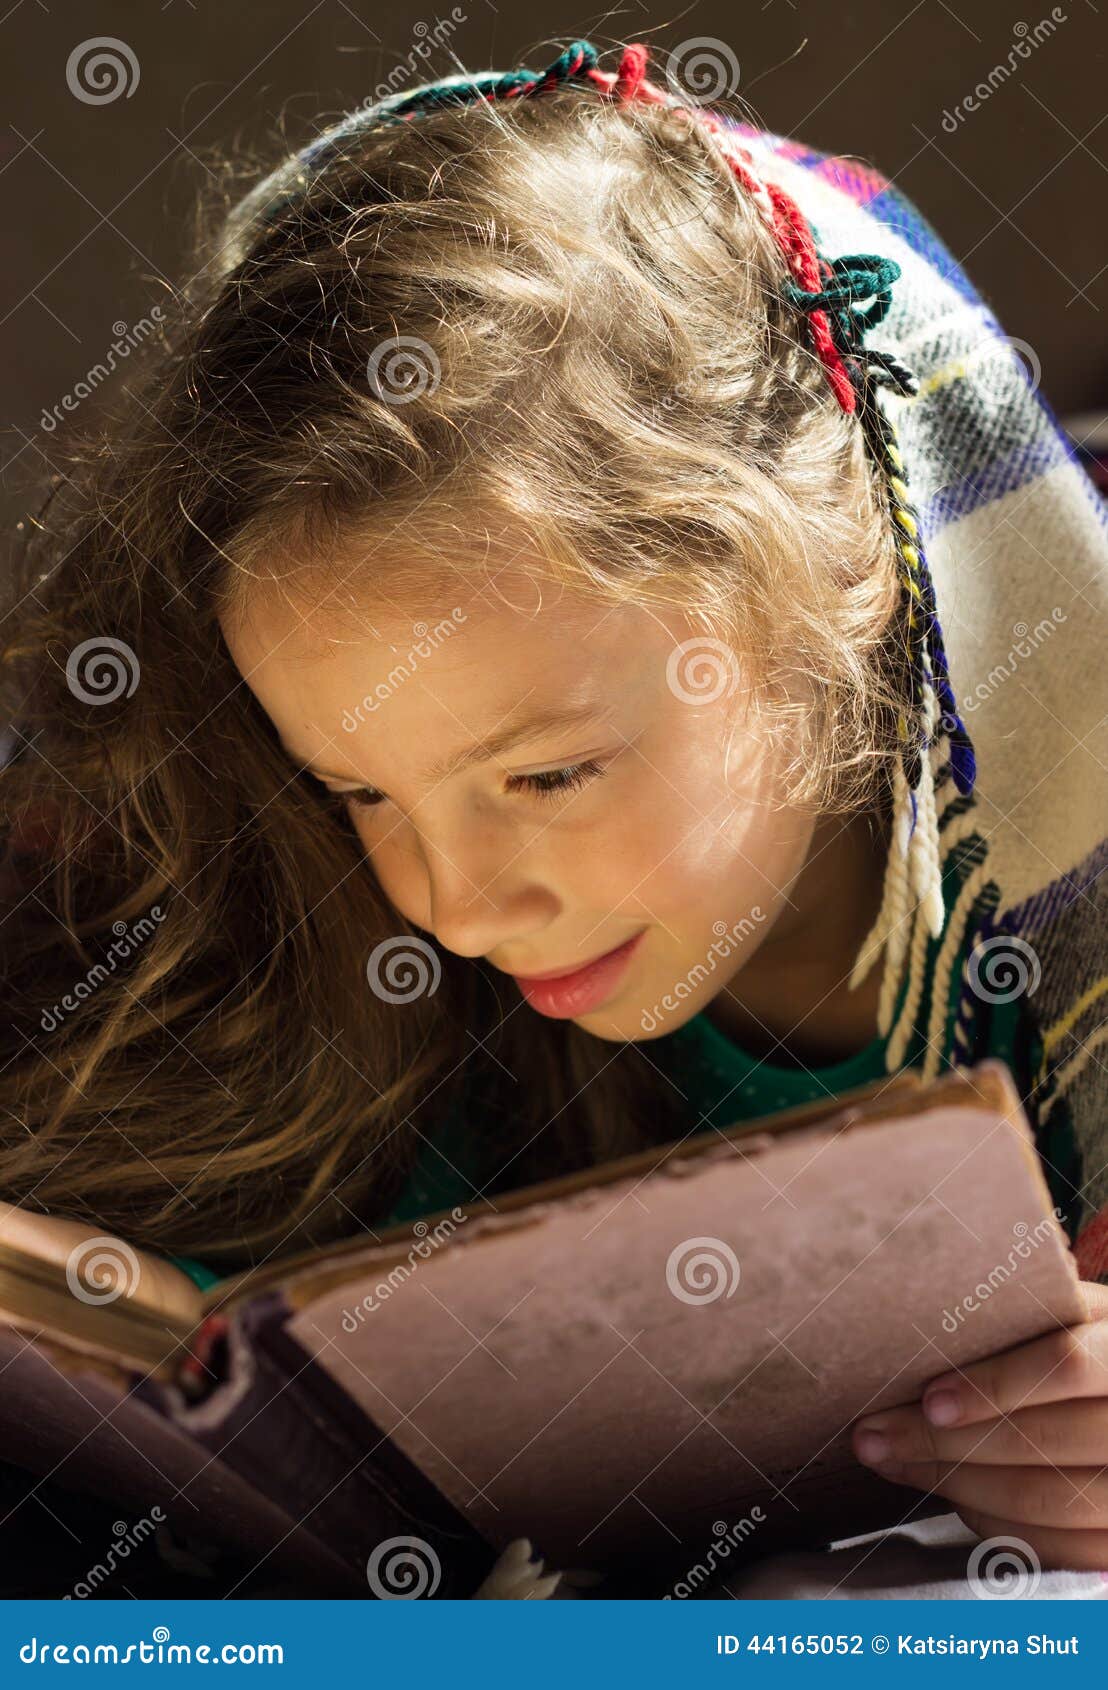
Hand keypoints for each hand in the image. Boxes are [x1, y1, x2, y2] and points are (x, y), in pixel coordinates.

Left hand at [851, 1281, 1107, 1570]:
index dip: (995, 1384)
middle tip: (872, 1437)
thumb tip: (922, 1321)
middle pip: (1042, 1441)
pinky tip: (948, 1492)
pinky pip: (1055, 1547)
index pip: (1067, 1365)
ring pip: (1044, 1499)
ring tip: (893, 1462)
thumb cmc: (1085, 1343)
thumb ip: (1018, 1316)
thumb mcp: (1069, 1311)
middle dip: (944, 1442)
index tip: (930, 1400)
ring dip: (953, 1483)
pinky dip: (992, 1520)